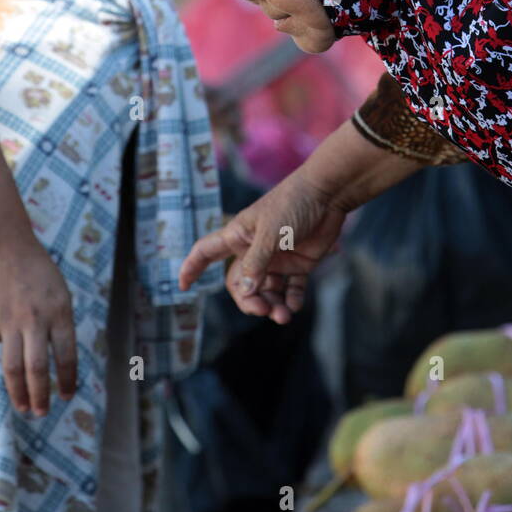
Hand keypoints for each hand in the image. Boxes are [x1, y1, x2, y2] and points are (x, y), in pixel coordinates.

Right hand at [0, 239, 76, 415]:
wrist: (7, 246)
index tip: (67, 396)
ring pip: (12, 368)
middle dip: (41, 396)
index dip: (67, 380)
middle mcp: (35, 319)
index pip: (66, 356)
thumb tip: (60, 362)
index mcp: (60, 313)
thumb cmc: (39, 271)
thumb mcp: (61, 294)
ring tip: (23, 408)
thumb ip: (61, 325)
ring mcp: (9, 320)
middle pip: (38, 369)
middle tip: (42, 412)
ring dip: (17, 393)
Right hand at [179, 168, 348, 322]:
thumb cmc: (292, 205)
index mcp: (238, 236)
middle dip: (248, 300)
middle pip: (240, 284)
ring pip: (266, 291)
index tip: (183, 287)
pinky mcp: (298, 264)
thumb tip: (244, 290)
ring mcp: (277, 258)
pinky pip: (290, 289)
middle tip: (263, 310)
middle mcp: (254, 250)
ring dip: (272, 306)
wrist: (328, 195)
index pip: (207, 252)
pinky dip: (291, 301)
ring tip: (284, 315)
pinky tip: (293, 307)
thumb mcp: (269, 233)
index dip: (192, 267)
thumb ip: (256, 263)